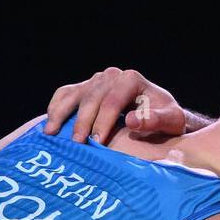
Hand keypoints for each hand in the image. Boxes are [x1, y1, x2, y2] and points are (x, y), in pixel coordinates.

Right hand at [44, 67, 186, 143]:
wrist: (161, 112)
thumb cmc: (167, 118)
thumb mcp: (171, 121)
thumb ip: (156, 120)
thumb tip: (132, 120)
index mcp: (131, 79)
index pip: (112, 102)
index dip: (103, 122)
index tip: (97, 142)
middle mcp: (112, 75)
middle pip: (91, 98)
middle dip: (82, 122)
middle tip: (76, 144)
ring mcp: (96, 80)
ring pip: (74, 94)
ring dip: (60, 113)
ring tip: (51, 133)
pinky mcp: (86, 87)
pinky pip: (66, 93)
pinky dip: (56, 106)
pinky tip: (49, 123)